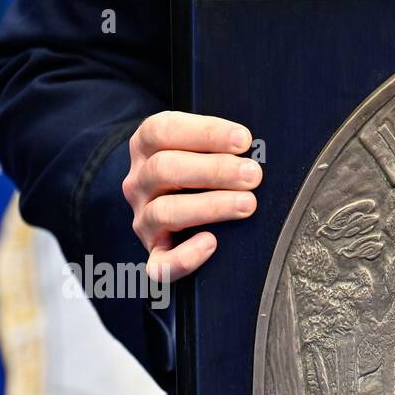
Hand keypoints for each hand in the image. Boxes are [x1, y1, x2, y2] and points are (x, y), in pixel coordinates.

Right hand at [121, 111, 261, 280]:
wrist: (180, 222)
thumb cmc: (201, 178)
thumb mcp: (202, 152)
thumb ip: (220, 146)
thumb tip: (255, 144)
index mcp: (147, 148)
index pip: (162, 131)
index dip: (204, 133)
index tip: (243, 140)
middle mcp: (140, 183)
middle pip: (165, 168)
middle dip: (215, 170)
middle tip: (252, 174)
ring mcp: (144, 220)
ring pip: (165, 211)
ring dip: (211, 206)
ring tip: (247, 203)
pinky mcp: (156, 255)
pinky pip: (161, 264)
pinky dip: (186, 256)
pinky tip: (211, 243)